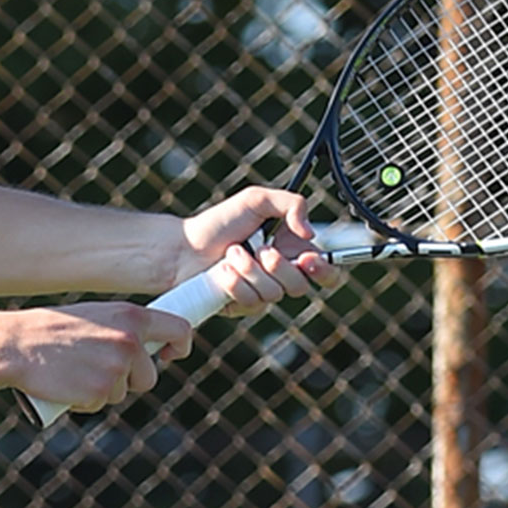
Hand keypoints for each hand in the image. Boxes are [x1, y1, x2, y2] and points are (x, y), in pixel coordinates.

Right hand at [2, 302, 193, 413]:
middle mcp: (130, 341)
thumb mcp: (94, 316)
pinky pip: (100, 404)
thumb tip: (145, 349)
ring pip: (122, 393)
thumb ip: (123, 328)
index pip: (179, 329)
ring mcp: (116, 368)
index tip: (172, 355)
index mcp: (131, 316)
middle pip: (149, 376)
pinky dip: (84, 400)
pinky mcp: (100, 391)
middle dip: (129, 380)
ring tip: (74, 370)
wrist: (15, 346)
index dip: (181, 345)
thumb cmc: (50, 330)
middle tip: (98, 368)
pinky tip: (66, 383)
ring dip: (103, 389)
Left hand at [179, 187, 339, 317]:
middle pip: (300, 286)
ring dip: (250, 270)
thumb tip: (310, 234)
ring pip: (274, 294)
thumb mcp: (256, 200)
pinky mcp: (240, 307)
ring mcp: (259, 293)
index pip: (324, 271)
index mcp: (289, 251)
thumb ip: (292, 204)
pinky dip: (235, 284)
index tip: (308, 259)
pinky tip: (221, 272)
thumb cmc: (218, 222)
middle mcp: (278, 275)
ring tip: (231, 253)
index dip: (324, 270)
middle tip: (262, 249)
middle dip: (279, 267)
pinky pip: (251, 303)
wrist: (183, 246)